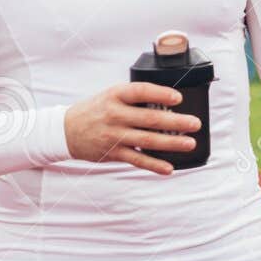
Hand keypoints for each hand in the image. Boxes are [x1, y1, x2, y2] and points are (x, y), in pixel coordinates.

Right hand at [62, 83, 202, 175]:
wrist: (65, 130)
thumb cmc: (97, 109)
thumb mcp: (112, 95)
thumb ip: (137, 97)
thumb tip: (170, 102)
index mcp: (116, 95)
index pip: (140, 92)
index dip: (160, 94)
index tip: (178, 98)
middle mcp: (115, 115)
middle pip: (149, 119)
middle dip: (175, 122)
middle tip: (195, 123)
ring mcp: (114, 135)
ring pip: (147, 140)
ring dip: (171, 143)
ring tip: (190, 143)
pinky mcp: (113, 152)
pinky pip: (137, 159)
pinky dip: (154, 165)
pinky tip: (169, 168)